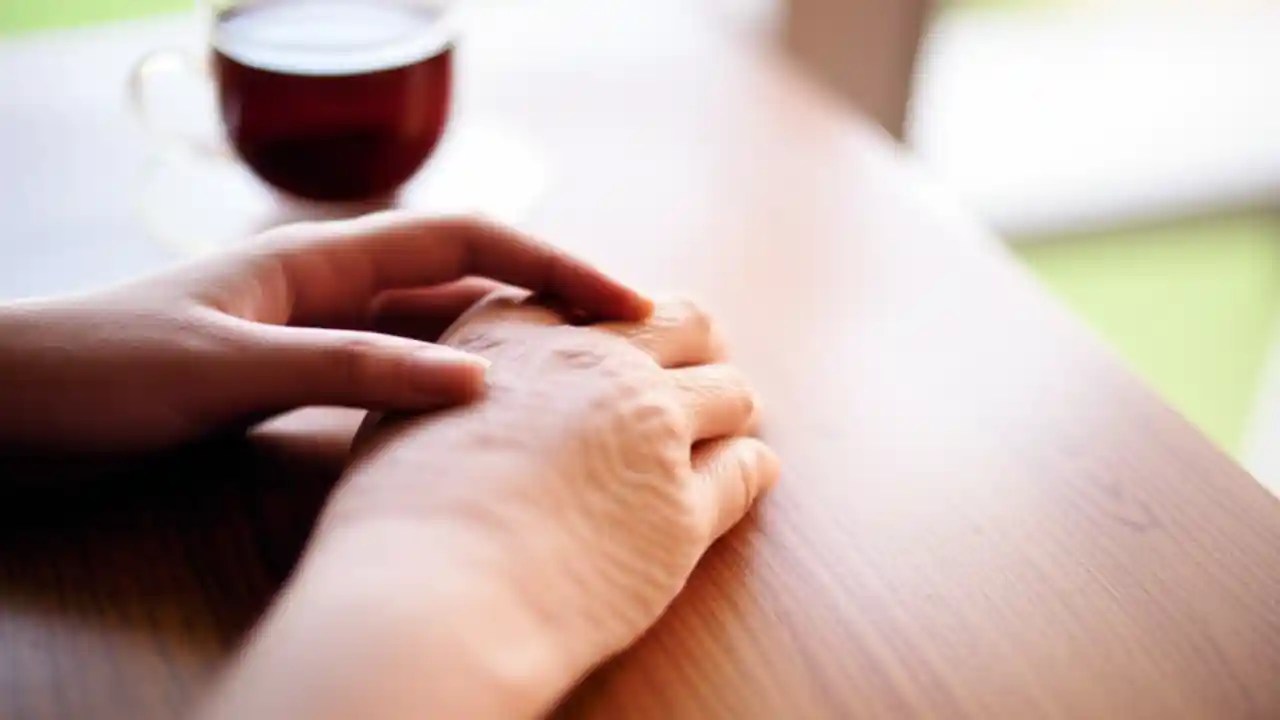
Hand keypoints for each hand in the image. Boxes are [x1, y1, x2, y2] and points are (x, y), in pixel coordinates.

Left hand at [0, 214, 648, 452]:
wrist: (15, 400)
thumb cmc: (106, 368)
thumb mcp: (234, 367)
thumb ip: (355, 366)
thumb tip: (481, 380)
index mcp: (325, 256)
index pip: (471, 241)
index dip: (558, 264)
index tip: (630, 305)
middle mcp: (336, 284)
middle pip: (471, 279)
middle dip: (554, 302)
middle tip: (632, 348)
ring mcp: (322, 330)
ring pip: (444, 327)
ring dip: (513, 348)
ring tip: (584, 384)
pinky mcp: (304, 376)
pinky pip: (404, 372)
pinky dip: (456, 388)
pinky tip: (487, 422)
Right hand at [203, 294, 779, 718]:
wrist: (428, 598)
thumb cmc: (396, 523)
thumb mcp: (404, 418)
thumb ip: (453, 384)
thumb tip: (474, 386)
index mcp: (520, 333)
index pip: (592, 295)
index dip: (614, 318)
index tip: (624, 339)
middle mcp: (597, 364)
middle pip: (681, 321)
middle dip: (694, 342)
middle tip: (693, 372)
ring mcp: (650, 430)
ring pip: (730, 390)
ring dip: (729, 408)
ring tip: (722, 430)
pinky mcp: (686, 507)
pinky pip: (747, 469)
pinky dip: (750, 471)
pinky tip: (742, 478)